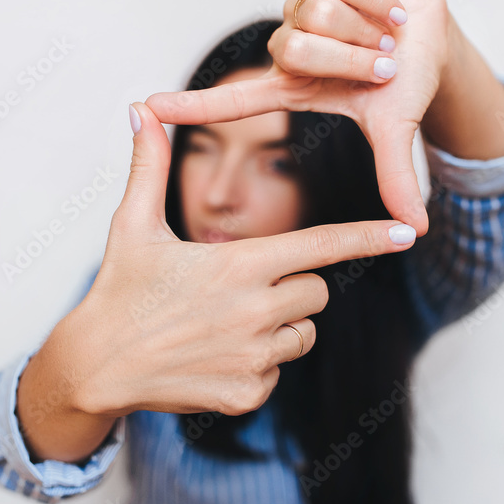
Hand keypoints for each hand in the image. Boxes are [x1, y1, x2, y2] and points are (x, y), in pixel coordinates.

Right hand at [39, 102, 417, 423]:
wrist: (96, 366)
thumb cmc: (119, 290)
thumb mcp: (132, 225)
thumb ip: (147, 166)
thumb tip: (138, 109)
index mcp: (237, 265)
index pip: (320, 246)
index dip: (368, 237)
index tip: (408, 232)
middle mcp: (254, 311)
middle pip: (316, 292)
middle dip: (296, 286)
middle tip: (247, 287)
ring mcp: (252, 357)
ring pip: (302, 333)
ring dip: (279, 325)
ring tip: (224, 323)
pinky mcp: (246, 394)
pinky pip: (276, 372)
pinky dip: (257, 364)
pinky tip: (214, 357)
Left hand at [145, 0, 456, 236]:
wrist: (433, 40)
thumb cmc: (402, 86)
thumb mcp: (393, 131)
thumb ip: (395, 176)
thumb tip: (414, 229)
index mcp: (293, 89)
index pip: (233, 101)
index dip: (192, 106)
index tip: (149, 109)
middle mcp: (288, 49)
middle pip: (294, 49)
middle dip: (348, 59)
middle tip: (381, 64)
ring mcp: (301, 9)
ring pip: (315, 14)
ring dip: (365, 29)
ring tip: (385, 35)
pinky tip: (388, 9)